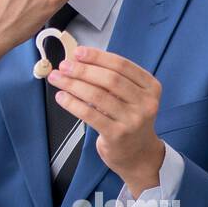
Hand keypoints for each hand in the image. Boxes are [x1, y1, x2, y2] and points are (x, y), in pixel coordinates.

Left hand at [47, 46, 164, 196]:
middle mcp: (145, 103)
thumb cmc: (129, 119)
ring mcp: (133, 120)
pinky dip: (72, 103)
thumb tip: (79, 60)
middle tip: (63, 65)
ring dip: (73, 84)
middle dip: (83, 70)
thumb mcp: (131, 96)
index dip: (97, 57)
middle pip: (110, 79)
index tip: (78, 52)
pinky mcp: (117, 135)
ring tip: (57, 78)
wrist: (138, 154)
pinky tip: (62, 97)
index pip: (122, 65)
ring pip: (98, 96)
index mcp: (150, 87)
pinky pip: (90, 114)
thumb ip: (112, 79)